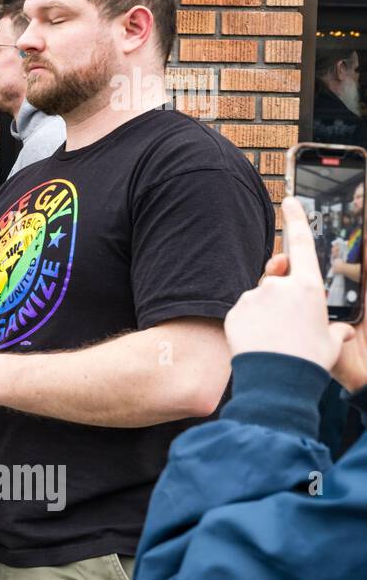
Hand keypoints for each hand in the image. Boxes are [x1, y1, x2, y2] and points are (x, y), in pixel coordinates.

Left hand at [224, 198, 352, 370]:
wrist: (277, 379)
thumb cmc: (309, 360)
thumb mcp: (331, 343)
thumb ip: (336, 331)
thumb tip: (345, 331)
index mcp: (308, 286)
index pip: (300, 243)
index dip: (295, 219)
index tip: (288, 200)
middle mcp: (279, 285)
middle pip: (276, 281)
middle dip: (280, 296)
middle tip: (286, 323)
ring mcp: (253, 296)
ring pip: (258, 300)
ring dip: (264, 314)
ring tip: (273, 340)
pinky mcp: (234, 310)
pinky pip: (243, 314)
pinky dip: (249, 325)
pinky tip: (256, 342)